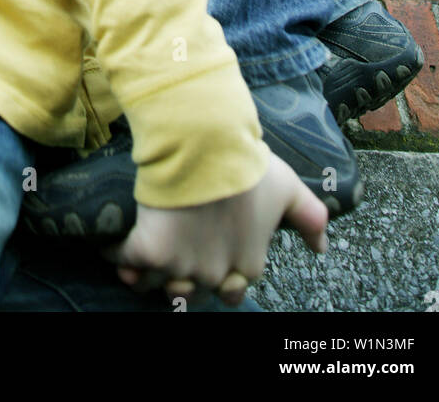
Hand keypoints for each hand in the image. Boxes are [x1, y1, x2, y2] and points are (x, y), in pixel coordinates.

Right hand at [100, 150, 327, 305]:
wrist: (207, 146)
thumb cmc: (248, 166)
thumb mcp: (288, 189)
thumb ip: (311, 219)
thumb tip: (323, 250)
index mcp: (248, 265)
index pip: (232, 289)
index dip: (220, 272)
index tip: (208, 251)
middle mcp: (215, 274)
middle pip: (195, 292)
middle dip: (186, 277)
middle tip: (177, 254)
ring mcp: (181, 266)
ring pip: (161, 286)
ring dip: (153, 275)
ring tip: (146, 259)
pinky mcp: (149, 251)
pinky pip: (127, 262)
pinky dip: (119, 256)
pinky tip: (116, 247)